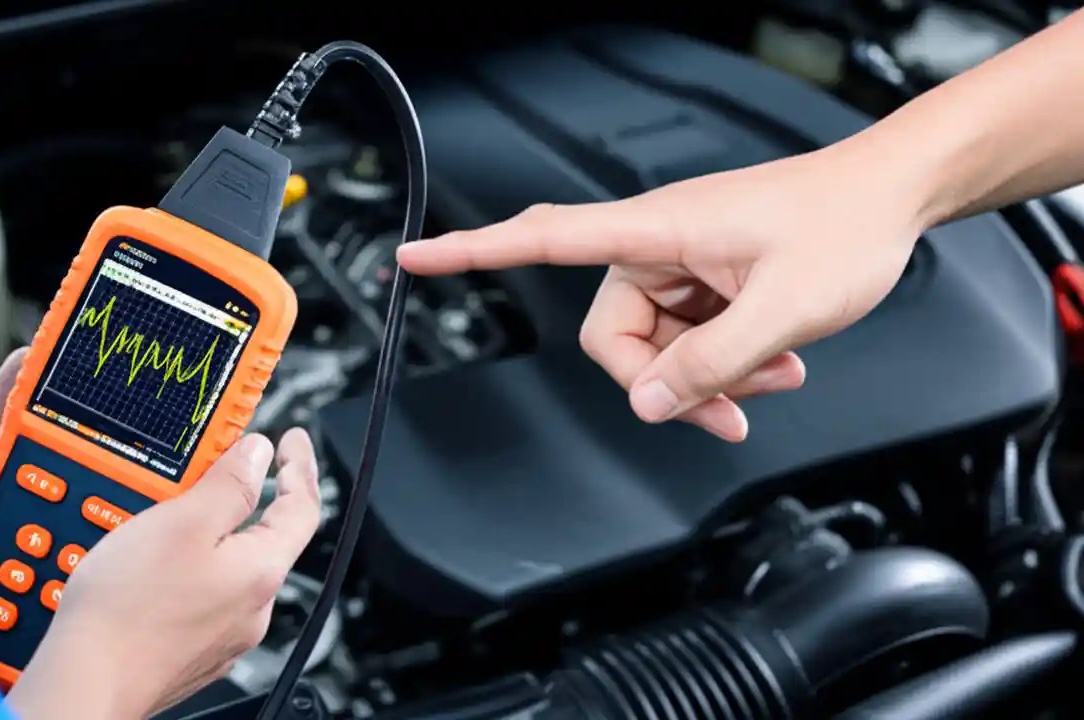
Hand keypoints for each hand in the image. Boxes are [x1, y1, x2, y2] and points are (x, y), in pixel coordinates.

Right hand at [7, 429, 321, 718]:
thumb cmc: (127, 610)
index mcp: (261, 571)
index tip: (293, 440)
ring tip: (167, 515)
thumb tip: (259, 453)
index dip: (301, 465)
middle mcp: (252, 608)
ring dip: (208, 535)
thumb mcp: (183, 522)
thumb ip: (229, 484)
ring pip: (228, 566)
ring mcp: (224, 634)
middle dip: (243, 498)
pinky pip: (202, 594)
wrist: (83, 683)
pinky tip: (151, 565)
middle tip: (213, 469)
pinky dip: (187, 569)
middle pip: (264, 536)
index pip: (304, 506)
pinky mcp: (192, 649)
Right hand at [397, 144, 922, 440]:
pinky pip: (690, 335)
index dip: (471, 250)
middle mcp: (658, 245)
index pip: (542, 236)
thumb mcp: (783, 310)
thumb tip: (649, 403)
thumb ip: (709, 363)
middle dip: (664, 382)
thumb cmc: (844, 224)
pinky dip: (725, 360)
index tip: (414, 257)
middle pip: (614, 334)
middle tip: (724, 411)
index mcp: (655, 230)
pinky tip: (773, 364)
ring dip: (708, 374)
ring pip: (657, 344)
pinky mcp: (708, 278)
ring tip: (772, 377)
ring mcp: (683, 263)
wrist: (891, 196)